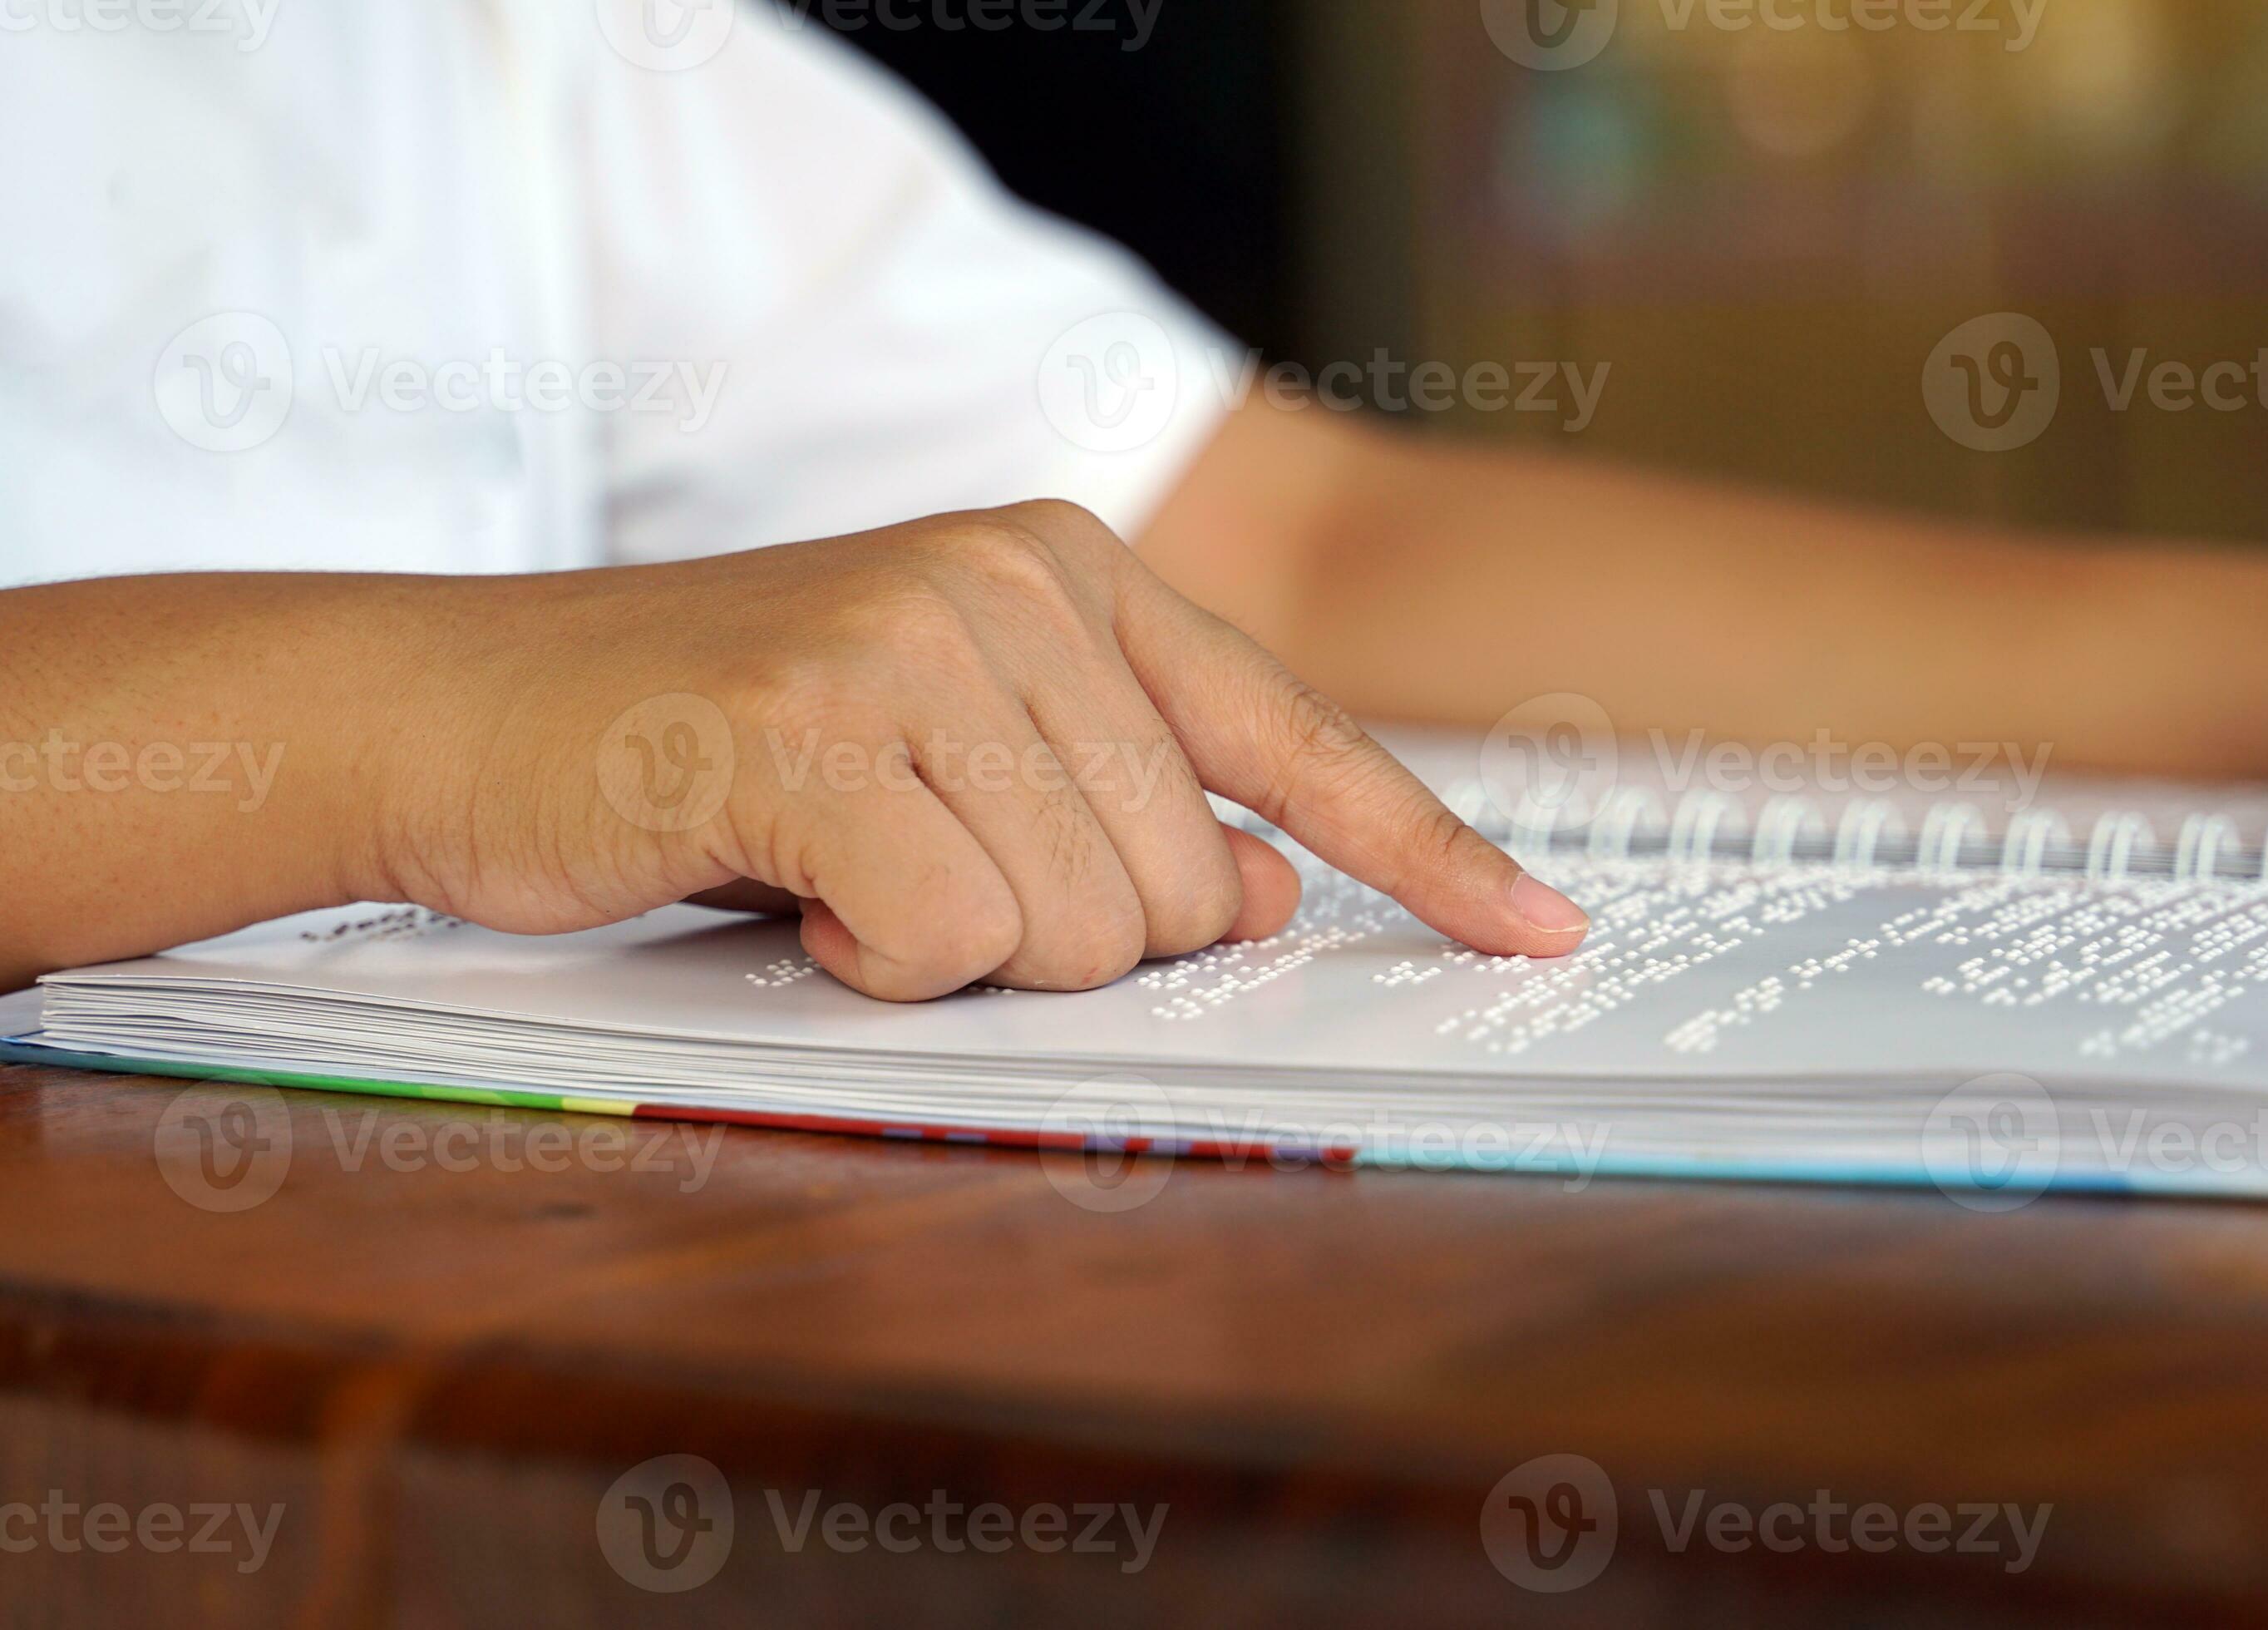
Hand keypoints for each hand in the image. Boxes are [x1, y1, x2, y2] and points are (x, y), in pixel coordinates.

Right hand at [382, 501, 1589, 1000]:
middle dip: (1056, 941)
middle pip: (1176, 889)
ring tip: (840, 864)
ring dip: (956, 952)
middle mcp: (1013, 578)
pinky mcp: (812, 729)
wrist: (465, 709)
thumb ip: (1115, 809)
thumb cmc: (719, 752)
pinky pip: (948, 939)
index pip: (1293, 738)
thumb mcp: (946, 758)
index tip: (1536, 932)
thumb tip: (1256, 895)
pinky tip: (789, 884)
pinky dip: (870, 963)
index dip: (1425, 853)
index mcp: (1068, 570)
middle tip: (912, 874)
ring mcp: (913, 640)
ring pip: (1078, 931)